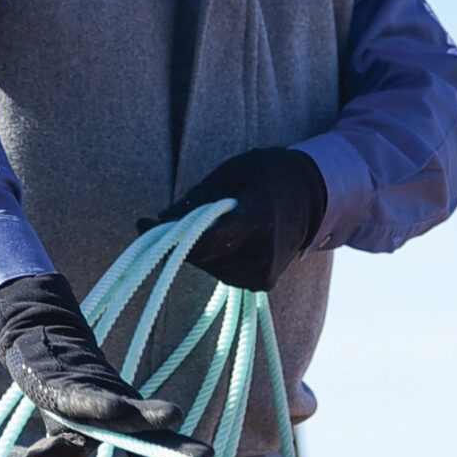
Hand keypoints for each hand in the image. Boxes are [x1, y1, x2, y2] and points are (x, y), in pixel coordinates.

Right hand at [0, 273, 211, 456]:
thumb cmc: (66, 402)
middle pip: (152, 446)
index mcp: (128, 435)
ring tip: (173, 414)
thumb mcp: (62, 439)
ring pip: (129, 410)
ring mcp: (100, 396)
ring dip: (150, 415)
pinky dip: (96, 405)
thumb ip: (64, 454)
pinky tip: (112, 410)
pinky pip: (83, 398)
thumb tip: (40, 456)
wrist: (45, 348)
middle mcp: (124, 415)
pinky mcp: (67, 384)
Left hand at [144, 146, 326, 293]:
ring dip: (198, 249)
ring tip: (213, 223)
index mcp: (258, 221)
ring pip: (209, 267)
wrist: (313, 196)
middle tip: (166, 220)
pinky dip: (213, 257)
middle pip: (202, 257)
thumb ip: (197, 198)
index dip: (170, 237)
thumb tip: (161, 220)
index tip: (143, 223)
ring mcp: (264, 274)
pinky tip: (226, 238)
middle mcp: (263, 255)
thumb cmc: (269, 175)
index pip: (205, 243)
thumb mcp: (232, 172)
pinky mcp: (263, 284)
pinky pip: (222, 273)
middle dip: (180, 240)